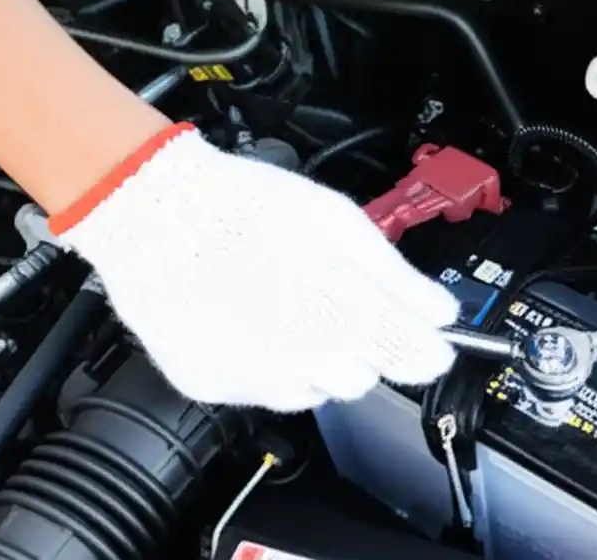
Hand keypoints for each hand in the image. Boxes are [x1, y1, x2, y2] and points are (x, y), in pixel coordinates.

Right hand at [51, 125, 457, 410]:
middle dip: (361, 347)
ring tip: (285, 308)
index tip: (432, 346)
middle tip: (335, 305)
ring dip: (314, 360)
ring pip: (314, 390)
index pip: (413, 357)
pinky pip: (260, 390)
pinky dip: (264, 364)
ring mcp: (257, 376)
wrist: (154, 210)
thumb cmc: (244, 205)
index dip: (426, 352)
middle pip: (364, 377)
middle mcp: (306, 355)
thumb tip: (441, 312)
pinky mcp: (214, 384)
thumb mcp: (338, 222)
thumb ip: (397, 276)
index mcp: (346, 311)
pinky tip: (248, 321)